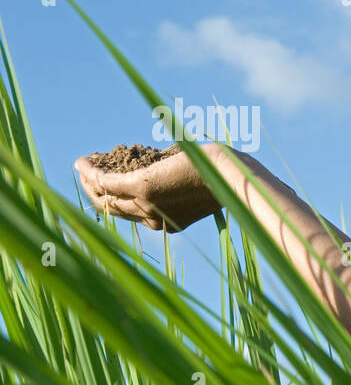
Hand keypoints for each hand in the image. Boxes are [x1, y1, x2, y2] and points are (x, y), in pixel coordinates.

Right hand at [74, 143, 225, 232]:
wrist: (233, 176)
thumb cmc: (223, 176)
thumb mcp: (196, 185)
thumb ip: (176, 184)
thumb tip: (166, 165)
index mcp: (168, 223)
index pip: (132, 216)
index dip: (114, 199)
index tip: (105, 182)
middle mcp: (153, 220)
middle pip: (111, 209)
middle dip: (94, 191)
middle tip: (88, 172)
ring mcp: (146, 205)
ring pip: (104, 197)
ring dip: (88, 180)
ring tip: (83, 164)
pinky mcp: (142, 187)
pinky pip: (106, 182)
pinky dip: (91, 172)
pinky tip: (83, 161)